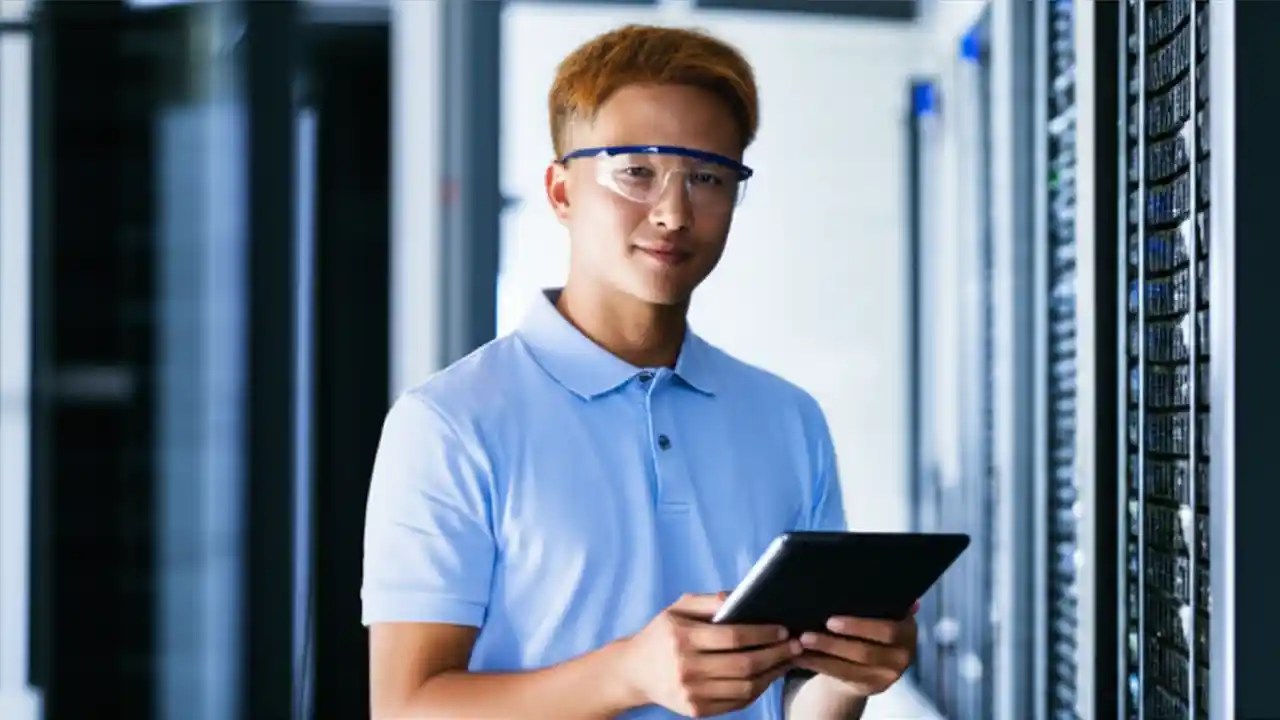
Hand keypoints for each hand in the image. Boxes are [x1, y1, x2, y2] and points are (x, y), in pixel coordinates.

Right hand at [619, 592, 803, 716]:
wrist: (634, 672)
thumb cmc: (661, 633)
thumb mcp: (678, 608)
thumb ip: (709, 600)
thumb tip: (744, 596)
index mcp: (682, 638)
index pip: (733, 637)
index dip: (764, 633)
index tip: (784, 628)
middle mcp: (687, 668)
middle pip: (744, 664)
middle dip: (776, 654)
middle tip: (796, 644)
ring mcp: (691, 694)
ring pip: (745, 688)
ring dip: (772, 674)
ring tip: (787, 660)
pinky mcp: (696, 711)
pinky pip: (736, 702)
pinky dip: (757, 690)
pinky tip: (768, 676)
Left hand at [791, 600, 918, 697]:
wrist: (876, 655)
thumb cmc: (871, 623)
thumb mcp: (878, 611)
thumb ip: (873, 600)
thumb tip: (854, 576)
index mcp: (907, 630)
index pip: (887, 630)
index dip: (859, 626)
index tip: (830, 620)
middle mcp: (903, 655)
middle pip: (866, 652)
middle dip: (833, 643)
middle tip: (806, 634)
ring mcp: (888, 675)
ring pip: (851, 667)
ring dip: (822, 655)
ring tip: (800, 643)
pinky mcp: (872, 687)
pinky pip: (841, 677)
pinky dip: (818, 666)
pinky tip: (800, 657)